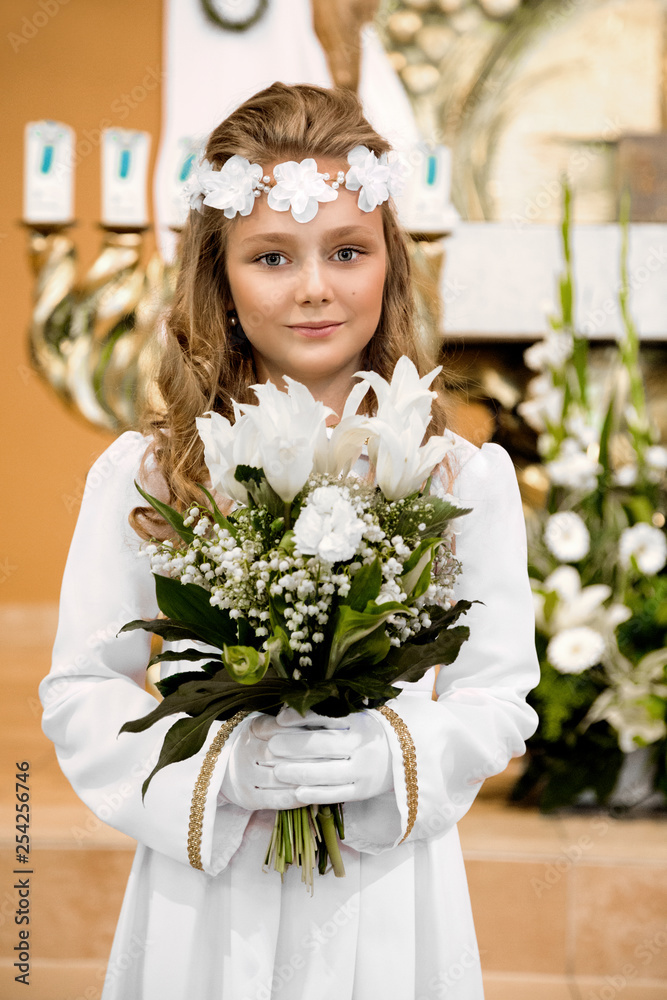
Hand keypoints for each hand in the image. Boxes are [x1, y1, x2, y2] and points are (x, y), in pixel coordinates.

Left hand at [220, 708, 392, 811]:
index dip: (301, 719)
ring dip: (300, 772)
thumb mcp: (353, 718)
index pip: (326, 719)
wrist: (402, 755)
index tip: (279, 720)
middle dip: (295, 746)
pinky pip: (336, 794)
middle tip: (272, 746)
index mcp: (359, 723)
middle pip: (324, 746)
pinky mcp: (362, 791)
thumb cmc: (367, 733)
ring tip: (278, 770)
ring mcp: (363, 771)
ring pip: (327, 773)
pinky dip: (316, 793)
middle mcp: (362, 746)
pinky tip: (297, 791)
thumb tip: (286, 715)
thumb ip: (325, 717)